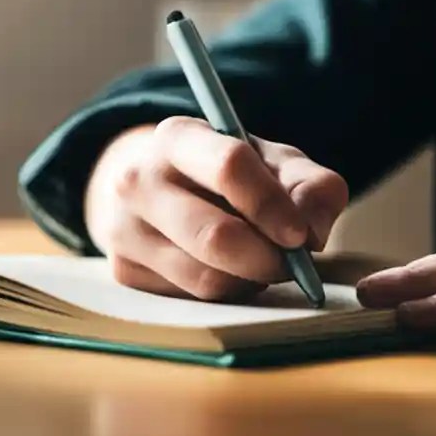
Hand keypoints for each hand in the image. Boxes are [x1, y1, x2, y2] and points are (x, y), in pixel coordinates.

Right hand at [85, 117, 348, 300]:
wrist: (154, 188)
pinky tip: (224, 271)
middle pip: (214, 235)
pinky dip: (221, 293)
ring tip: (259, 264)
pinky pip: (189, 299)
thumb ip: (310, 186)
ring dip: (248, 281)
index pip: (229, 167)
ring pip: (204, 277)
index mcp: (178, 136)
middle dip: (266, 259)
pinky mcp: (123, 269)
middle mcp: (138, 178)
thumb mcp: (272, 162)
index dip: (271, 206)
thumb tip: (312, 232)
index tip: (301, 237)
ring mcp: (123, 226)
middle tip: (290, 265)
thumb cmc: (226, 175)